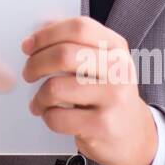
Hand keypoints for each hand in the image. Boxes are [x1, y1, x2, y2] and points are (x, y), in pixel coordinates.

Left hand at [20, 15, 156, 164]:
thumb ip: (76, 46)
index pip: (78, 28)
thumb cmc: (109, 95)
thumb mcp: (103, 65)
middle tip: (28, 73)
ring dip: (39, 96)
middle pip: (64, 55)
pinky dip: (47, 116)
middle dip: (36, 64)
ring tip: (40, 102)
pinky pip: (57, 117)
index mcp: (116, 48)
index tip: (28, 45)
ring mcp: (113, 98)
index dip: (47, 35)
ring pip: (56, 88)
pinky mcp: (102, 125)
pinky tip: (52, 116)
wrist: (136, 136)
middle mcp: (118, 70)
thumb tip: (39, 31)